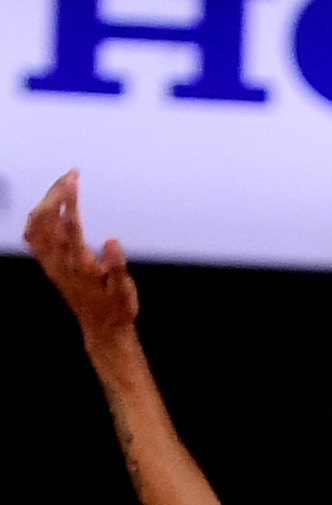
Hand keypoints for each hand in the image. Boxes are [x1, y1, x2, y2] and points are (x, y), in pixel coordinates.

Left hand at [23, 171, 140, 339]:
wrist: (102, 328)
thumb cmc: (117, 308)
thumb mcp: (125, 291)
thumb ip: (118, 266)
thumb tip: (112, 241)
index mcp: (79, 266)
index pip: (69, 225)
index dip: (69, 200)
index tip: (73, 178)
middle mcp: (60, 263)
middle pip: (46, 220)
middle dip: (55, 193)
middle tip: (70, 176)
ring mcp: (50, 264)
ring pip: (35, 226)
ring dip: (45, 203)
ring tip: (61, 187)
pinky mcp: (48, 266)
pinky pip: (32, 237)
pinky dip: (36, 218)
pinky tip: (47, 210)